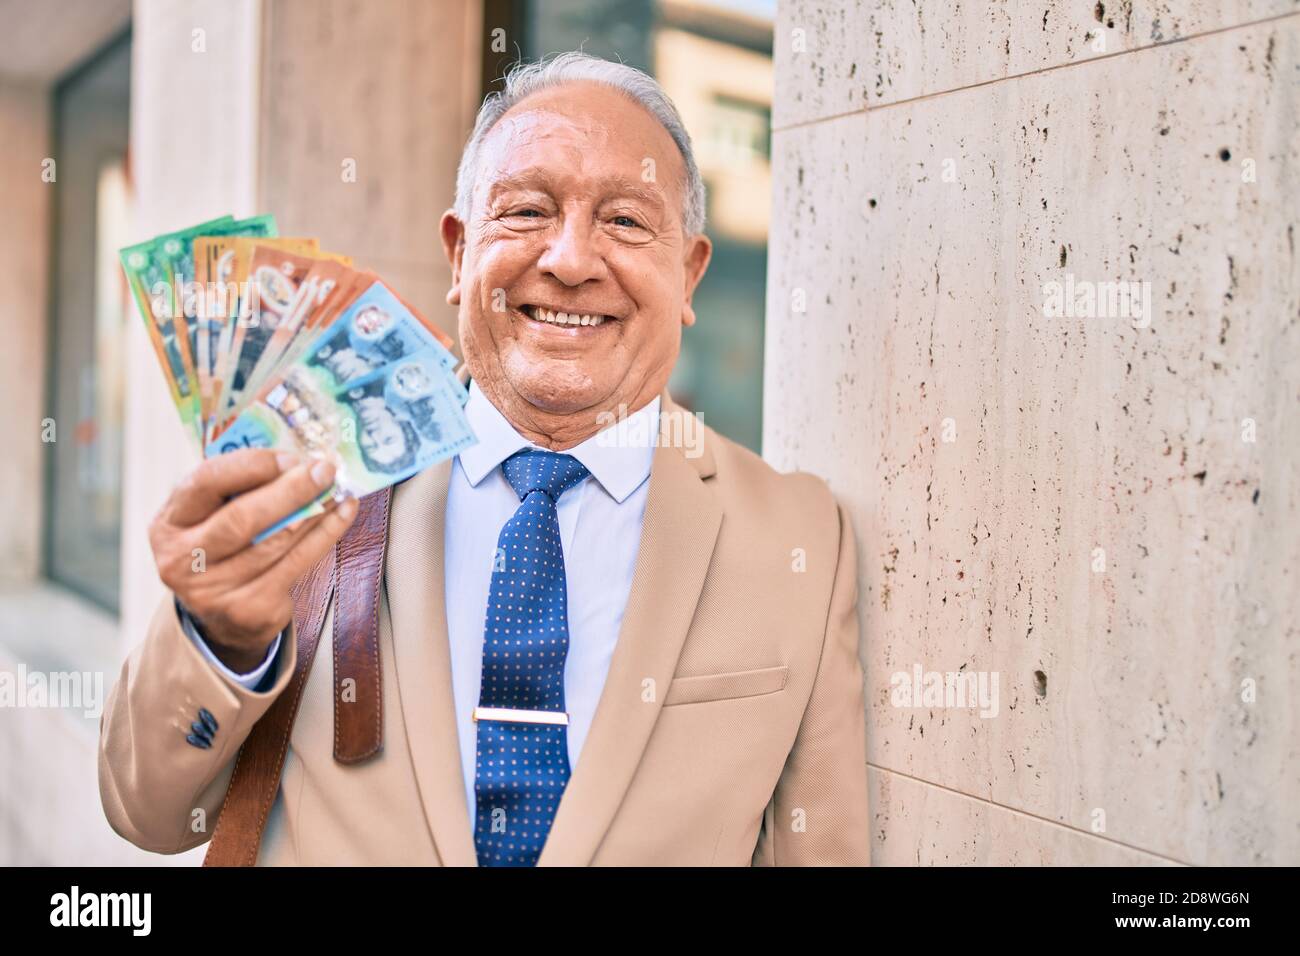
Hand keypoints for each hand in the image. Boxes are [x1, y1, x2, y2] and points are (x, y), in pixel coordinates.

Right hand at [149, 449, 358, 671]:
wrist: (222, 616)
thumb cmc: (222, 548)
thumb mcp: (210, 517)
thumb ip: (239, 490)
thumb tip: (298, 462)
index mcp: (168, 524)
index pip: (204, 483)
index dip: (251, 466)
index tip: (290, 457)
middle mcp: (182, 559)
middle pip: (242, 518)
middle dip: (290, 490)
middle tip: (324, 470)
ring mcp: (214, 589)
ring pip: (276, 541)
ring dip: (315, 510)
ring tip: (337, 489)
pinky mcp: (250, 609)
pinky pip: (297, 563)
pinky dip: (326, 534)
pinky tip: (343, 514)